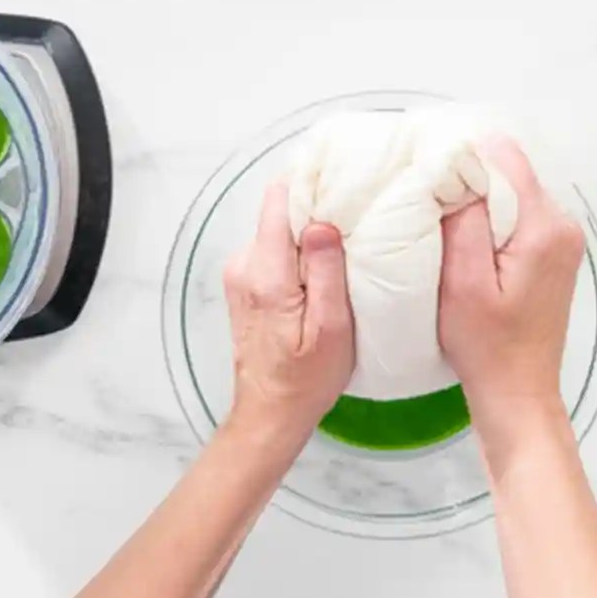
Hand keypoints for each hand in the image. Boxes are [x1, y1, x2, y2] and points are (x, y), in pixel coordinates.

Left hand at [222, 179, 355, 438]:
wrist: (270, 412)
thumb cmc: (306, 378)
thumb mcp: (331, 328)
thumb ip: (325, 271)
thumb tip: (321, 223)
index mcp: (266, 274)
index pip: (280, 200)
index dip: (313, 186)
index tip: (346, 186)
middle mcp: (245, 266)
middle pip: (280, 212)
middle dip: (317, 213)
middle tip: (356, 226)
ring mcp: (240, 274)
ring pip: (278, 231)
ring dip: (309, 237)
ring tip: (344, 254)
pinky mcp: (245, 284)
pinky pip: (274, 251)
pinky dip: (298, 255)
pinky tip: (323, 276)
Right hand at [438, 136, 584, 419]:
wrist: (518, 392)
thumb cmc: (486, 346)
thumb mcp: (462, 282)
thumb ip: (465, 222)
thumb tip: (456, 171)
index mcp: (544, 227)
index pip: (505, 158)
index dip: (463, 160)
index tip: (430, 178)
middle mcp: (563, 225)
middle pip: (510, 174)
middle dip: (469, 182)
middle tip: (431, 207)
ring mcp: (563, 240)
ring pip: (513, 194)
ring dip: (479, 204)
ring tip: (446, 229)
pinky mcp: (554, 254)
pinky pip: (520, 217)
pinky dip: (492, 223)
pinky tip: (469, 247)